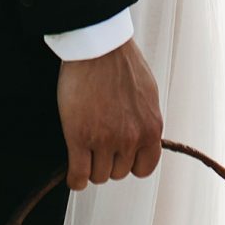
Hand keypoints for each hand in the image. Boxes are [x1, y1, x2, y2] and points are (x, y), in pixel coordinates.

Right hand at [57, 38, 161, 190]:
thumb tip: (140, 135)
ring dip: (91, 167)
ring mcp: (105, 140)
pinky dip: (75, 178)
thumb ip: (144, 119)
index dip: (130, 164)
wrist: (97, 46)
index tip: (120, 156)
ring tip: (85, 152)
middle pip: (118, 172)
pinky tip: (74, 174)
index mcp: (151, 128)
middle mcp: (131, 138)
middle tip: (98, 146)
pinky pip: (78, 174)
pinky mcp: (80, 138)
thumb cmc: (120, 61)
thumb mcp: (146, 93)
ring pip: (98, 175)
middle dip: (108, 162)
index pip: (144, 168)